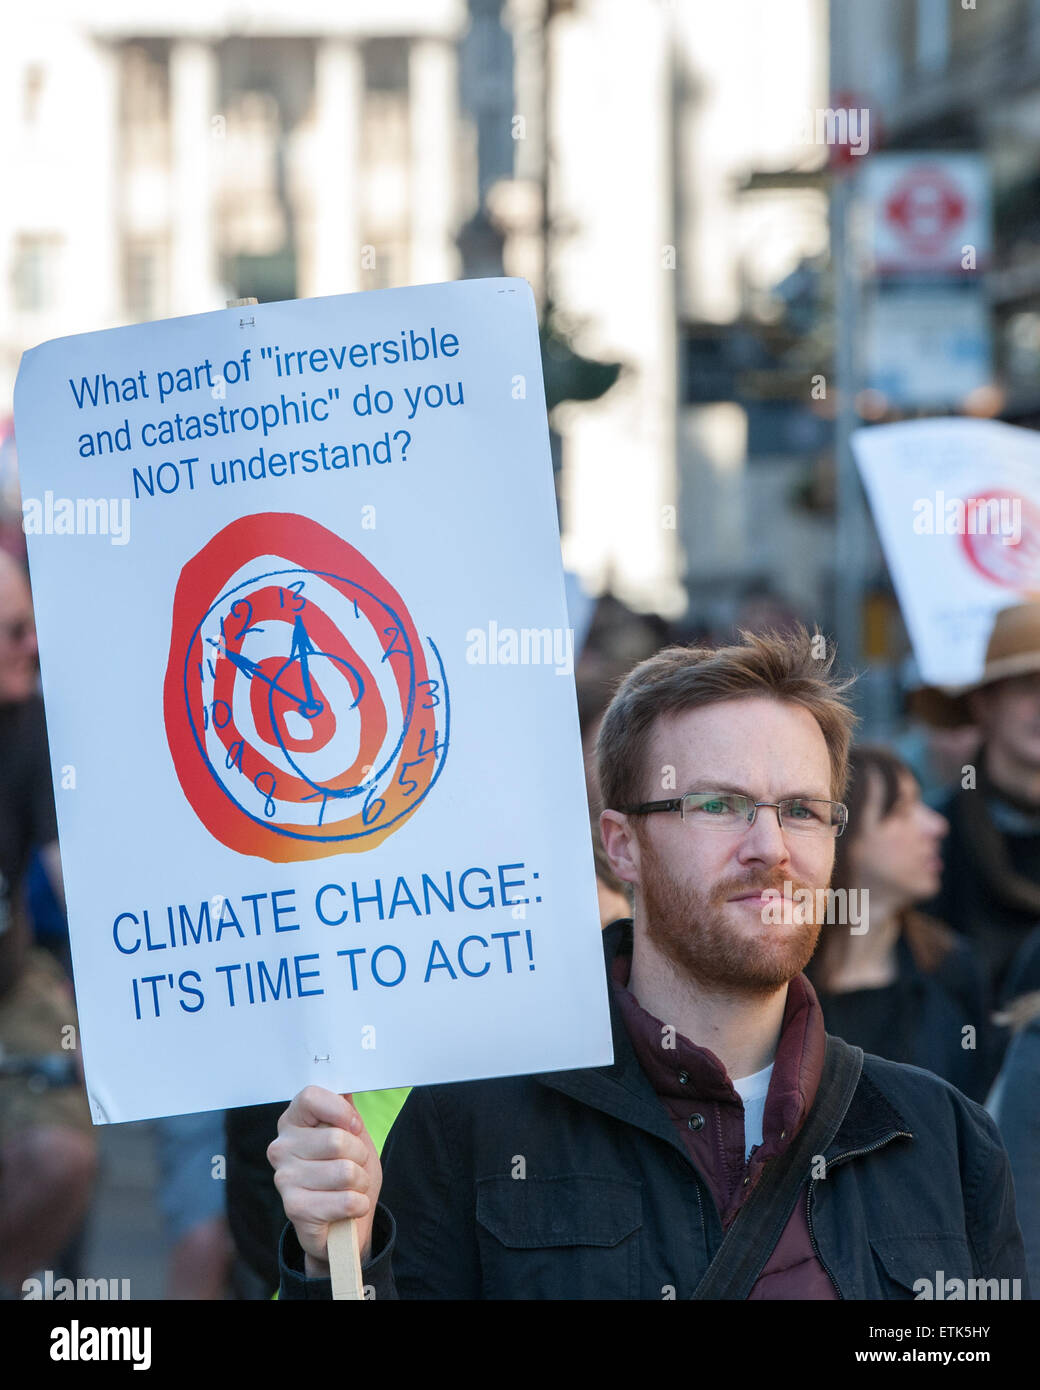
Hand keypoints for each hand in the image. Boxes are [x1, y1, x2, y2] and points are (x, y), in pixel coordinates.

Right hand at [267, 1087, 381, 1275]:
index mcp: (293, 1121)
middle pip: (337, 1139)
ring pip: (345, 1172)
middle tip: (355, 1166)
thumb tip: (346, 1082)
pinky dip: (358, 1204)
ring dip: (361, 1183)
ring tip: (351, 1188)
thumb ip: (346, 1108)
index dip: (340, 1111)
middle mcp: (281, 1147)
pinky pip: (345, 1201)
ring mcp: (284, 1178)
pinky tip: (349, 1207)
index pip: (311, 1097)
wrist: (343, 1220)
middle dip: (360, 1156)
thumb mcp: (352, 1135)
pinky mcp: (294, 1208)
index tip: (354, 1126)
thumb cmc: (347, 1173)